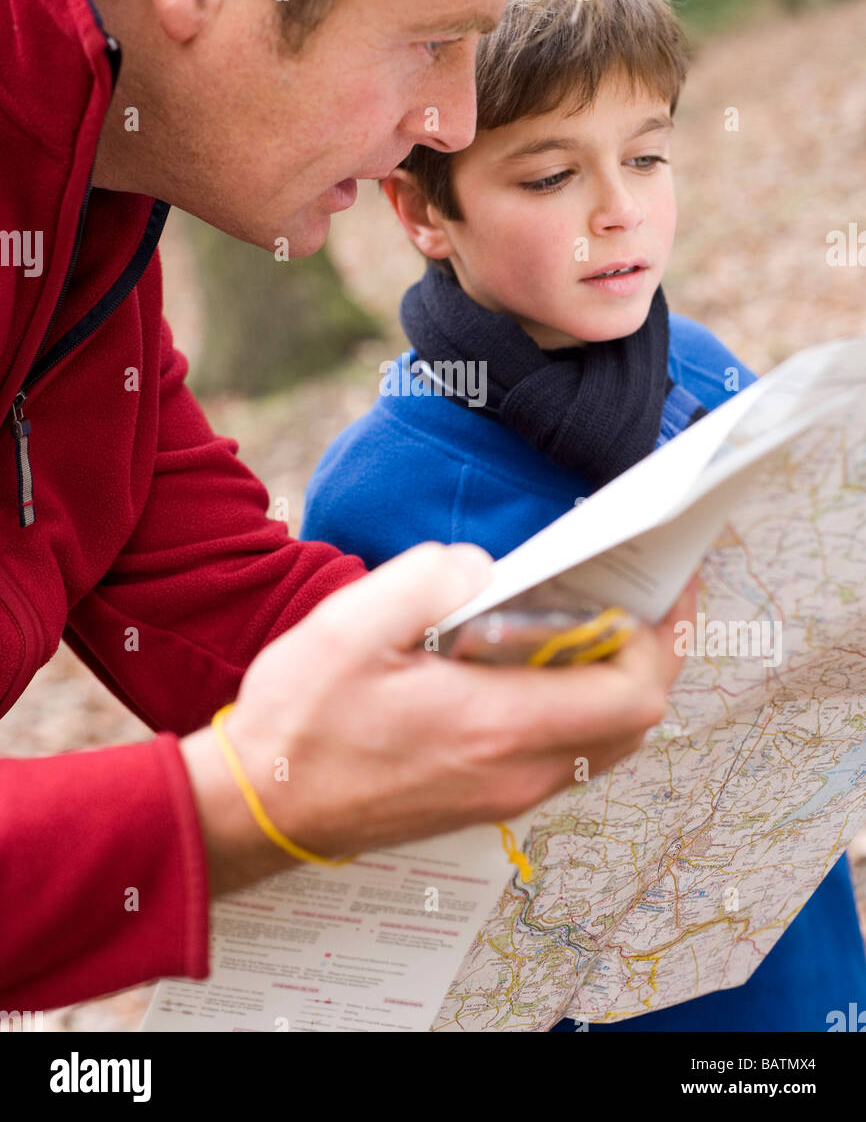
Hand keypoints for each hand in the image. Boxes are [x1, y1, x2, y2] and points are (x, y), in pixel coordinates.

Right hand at [182, 544, 696, 894]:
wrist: (259, 811)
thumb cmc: (300, 720)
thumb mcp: (352, 624)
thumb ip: (431, 580)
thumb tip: (486, 570)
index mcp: (494, 726)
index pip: (633, 692)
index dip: (665, 635)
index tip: (669, 583)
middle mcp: (516, 772)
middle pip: (636, 722)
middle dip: (655, 654)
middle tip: (646, 593)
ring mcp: (503, 794)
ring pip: (605, 743)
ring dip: (621, 682)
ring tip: (602, 618)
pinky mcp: (484, 800)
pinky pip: (566, 753)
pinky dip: (581, 706)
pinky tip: (544, 662)